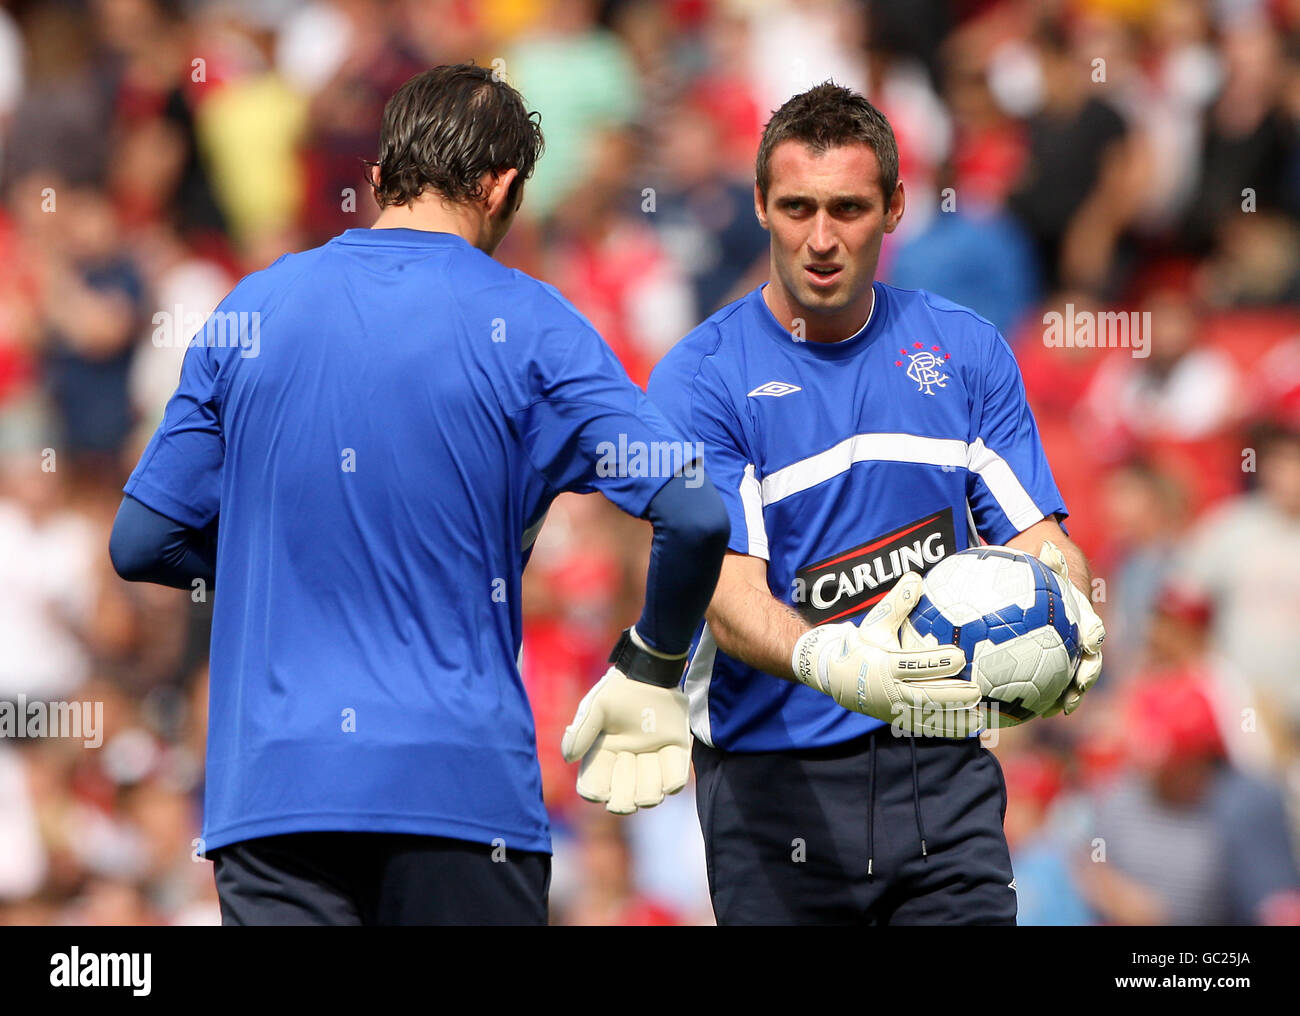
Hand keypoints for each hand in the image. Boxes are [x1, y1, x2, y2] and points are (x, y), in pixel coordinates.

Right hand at [560, 630, 690, 813]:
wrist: (650, 675)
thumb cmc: (619, 691)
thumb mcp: (596, 707)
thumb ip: (582, 731)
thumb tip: (568, 759)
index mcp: (602, 759)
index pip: (594, 791)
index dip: (596, 791)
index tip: (601, 782)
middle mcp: (626, 769)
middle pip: (624, 805)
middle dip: (624, 794)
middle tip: (627, 761)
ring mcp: (652, 766)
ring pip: (651, 798)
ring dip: (648, 781)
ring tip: (647, 755)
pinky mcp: (675, 758)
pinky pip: (676, 783)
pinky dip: (671, 777)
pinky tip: (662, 752)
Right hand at [791, 572, 977, 731]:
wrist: (840, 678)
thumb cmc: (863, 646)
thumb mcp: (874, 624)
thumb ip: (896, 603)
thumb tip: (916, 578)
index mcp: (883, 667)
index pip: (913, 666)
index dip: (937, 663)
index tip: (960, 656)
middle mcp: (889, 692)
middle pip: (924, 696)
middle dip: (951, 695)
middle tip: (976, 690)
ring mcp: (896, 711)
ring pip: (929, 717)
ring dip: (955, 719)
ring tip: (981, 715)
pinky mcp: (901, 721)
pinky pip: (928, 727)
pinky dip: (950, 729)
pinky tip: (974, 726)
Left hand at [1037, 540, 1104, 715]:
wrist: (1056, 575)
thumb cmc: (1052, 568)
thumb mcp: (1052, 561)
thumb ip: (1052, 559)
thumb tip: (1046, 547)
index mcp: (1084, 615)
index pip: (1093, 626)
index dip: (1093, 635)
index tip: (1090, 642)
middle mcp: (1084, 636)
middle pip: (1090, 659)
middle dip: (1086, 676)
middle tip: (1076, 688)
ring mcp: (1074, 650)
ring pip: (1076, 676)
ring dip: (1070, 694)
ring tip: (1058, 709)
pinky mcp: (1061, 660)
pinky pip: (1057, 680)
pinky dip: (1050, 695)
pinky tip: (1033, 711)